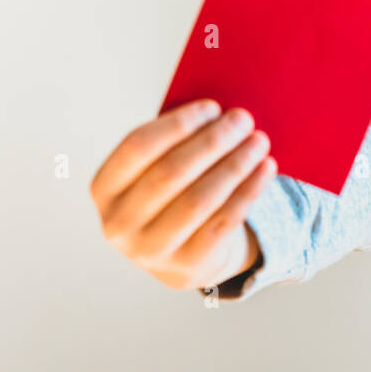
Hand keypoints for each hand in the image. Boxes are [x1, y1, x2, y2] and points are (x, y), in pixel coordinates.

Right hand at [89, 99, 275, 290]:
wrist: (182, 255)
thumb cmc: (172, 195)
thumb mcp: (155, 171)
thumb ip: (174, 144)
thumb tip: (221, 115)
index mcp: (104, 188)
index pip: (138, 146)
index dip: (178, 124)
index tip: (213, 106)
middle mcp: (119, 223)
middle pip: (171, 172)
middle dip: (212, 141)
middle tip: (243, 119)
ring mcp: (150, 250)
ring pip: (199, 199)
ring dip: (235, 164)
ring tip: (259, 141)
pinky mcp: (187, 265)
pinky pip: (224, 222)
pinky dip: (249, 190)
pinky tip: (266, 168)